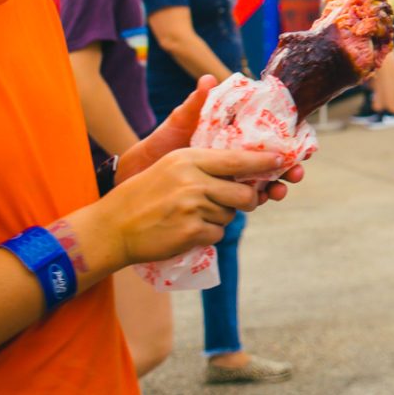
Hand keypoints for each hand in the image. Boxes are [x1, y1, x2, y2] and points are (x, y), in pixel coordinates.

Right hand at [93, 147, 293, 266]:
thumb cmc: (143, 195)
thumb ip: (204, 165)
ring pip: (231, 215)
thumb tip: (243, 168)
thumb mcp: (171, 166)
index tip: (281, 160)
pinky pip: (218, 234)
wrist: (112, 227)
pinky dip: (208, 235)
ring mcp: (193, 207)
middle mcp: (194, 181)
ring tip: (193, 215)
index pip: (237, 159)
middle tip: (238, 201)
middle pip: (244, 193)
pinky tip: (187, 230)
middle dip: (248, 200)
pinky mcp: (191, 232)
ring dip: (220, 218)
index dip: (263, 161)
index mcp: (190, 159)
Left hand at [118, 76, 304, 204]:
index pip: (268, 137)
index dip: (288, 141)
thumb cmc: (159, 146)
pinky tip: (259, 202)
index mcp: (233, 137)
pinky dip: (257, 201)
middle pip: (272, 162)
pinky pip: (245, 201)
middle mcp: (236, 158)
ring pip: (263, 183)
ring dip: (277, 187)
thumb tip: (208, 79)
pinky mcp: (221, 198)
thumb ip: (194, 106)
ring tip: (278, 191)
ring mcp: (230, 179)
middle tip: (295, 173)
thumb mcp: (177, 124)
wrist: (135, 178)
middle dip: (289, 168)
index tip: (301, 146)